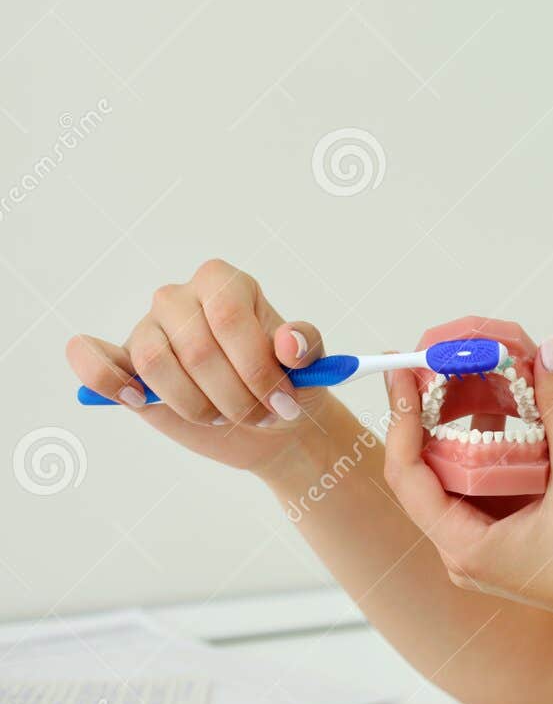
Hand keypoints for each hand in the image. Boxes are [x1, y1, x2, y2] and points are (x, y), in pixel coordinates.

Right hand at [64, 258, 344, 478]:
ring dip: (196, 405)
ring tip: (222, 413)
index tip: (283, 403)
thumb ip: (306, 346)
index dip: (256, 368)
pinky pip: (91, 359)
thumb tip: (289, 343)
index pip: (229, 317)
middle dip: (234, 397)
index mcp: (226, 283)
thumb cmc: (289, 385)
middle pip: (196, 348)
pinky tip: (138, 400)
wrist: (270, 420)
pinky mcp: (123, 363)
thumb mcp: (310, 367)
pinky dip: (106, 379)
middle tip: (258, 416)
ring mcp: (148, 329)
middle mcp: (181, 298)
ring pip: (155, 364)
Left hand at [382, 336, 552, 639]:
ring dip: (464, 427)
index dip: (401, 419)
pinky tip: (508, 410)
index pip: (408, 476)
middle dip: (434, 415)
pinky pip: (487, 485)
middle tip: (438, 363)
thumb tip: (550, 350)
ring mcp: (486, 547)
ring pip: (458, 476)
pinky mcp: (509, 539)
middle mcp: (465, 551)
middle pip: (429, 472)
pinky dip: (493, 448)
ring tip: (471, 376)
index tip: (404, 370)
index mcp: (466, 548)